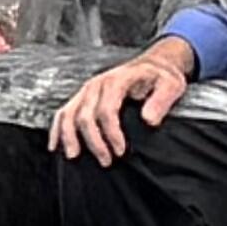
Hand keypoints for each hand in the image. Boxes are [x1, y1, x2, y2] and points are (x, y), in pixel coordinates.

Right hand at [49, 37, 195, 164]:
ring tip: (74, 156)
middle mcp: (98, 84)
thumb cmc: (161, 76)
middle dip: (94, 141)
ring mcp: (87, 90)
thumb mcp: (171, 85)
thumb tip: (149, 119)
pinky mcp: (83, 96)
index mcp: (117, 80)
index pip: (107, 110)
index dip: (111, 133)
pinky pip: (63, 112)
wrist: (153, 65)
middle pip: (86, 115)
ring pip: (69, 113)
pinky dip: (57, 129)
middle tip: (106, 161)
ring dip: (69, 136)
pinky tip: (55, 144)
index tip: (120, 150)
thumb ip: (161, 101)